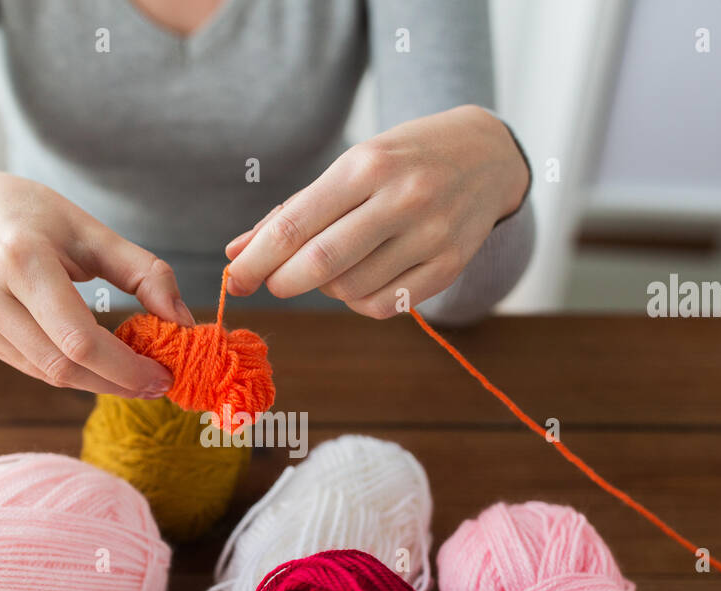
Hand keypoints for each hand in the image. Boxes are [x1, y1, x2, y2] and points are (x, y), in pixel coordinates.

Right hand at [0, 170, 193, 395]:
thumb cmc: (38, 216)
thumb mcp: (95, 232)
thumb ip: (145, 273)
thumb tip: (182, 322)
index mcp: (21, 257)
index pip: (79, 338)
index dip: (125, 368)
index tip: (163, 375)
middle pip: (62, 365)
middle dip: (116, 383)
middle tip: (155, 385)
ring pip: (46, 374)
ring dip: (96, 383)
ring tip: (133, 377)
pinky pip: (32, 367)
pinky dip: (71, 372)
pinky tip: (99, 366)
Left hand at [224, 105, 528, 318]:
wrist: (487, 155)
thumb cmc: (403, 159)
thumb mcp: (351, 165)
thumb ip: (294, 210)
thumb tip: (236, 252)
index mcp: (367, 165)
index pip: (297, 224)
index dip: (257, 260)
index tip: (234, 279)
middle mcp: (402, 197)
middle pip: (322, 263)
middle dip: (284, 281)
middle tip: (274, 281)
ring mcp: (431, 234)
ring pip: (350, 289)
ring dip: (326, 289)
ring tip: (332, 267)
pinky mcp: (450, 265)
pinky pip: (384, 305)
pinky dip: (358, 301)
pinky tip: (362, 278)